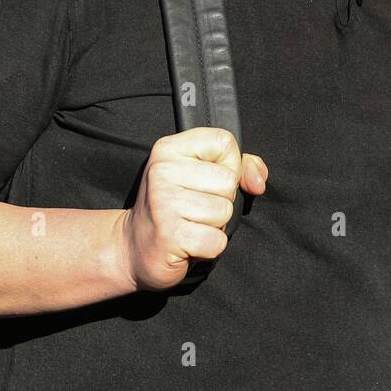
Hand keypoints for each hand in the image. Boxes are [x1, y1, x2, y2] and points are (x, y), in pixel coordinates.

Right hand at [119, 127, 267, 291]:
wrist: (132, 247)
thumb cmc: (173, 209)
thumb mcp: (201, 175)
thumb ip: (239, 167)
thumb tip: (258, 181)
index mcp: (169, 148)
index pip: (224, 143)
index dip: (229, 165)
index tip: (208, 180)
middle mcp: (163, 171)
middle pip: (229, 181)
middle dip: (221, 201)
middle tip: (193, 209)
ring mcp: (164, 203)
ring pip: (224, 212)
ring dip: (214, 225)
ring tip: (189, 225)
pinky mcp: (170, 235)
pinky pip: (217, 241)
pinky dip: (209, 247)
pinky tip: (187, 243)